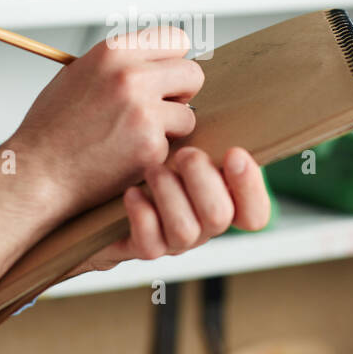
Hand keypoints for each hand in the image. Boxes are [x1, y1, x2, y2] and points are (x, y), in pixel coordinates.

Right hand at [4, 26, 204, 222]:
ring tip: (135, 136)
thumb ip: (119, 64)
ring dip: (169, 127)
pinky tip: (127, 156)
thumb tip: (157, 62)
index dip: (172, 61)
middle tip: (160, 108)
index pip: (175, 39)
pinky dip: (155, 153)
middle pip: (193, 73)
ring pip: (188, 114)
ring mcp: (143, 112)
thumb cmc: (52, 129)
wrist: (37, 172)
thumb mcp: (78, 75)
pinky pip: (173, 145)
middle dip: (181, 93)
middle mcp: (131, 76)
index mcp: (113, 52)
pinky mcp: (150, 146)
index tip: (164, 76)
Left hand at [84, 146, 272, 272]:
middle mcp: (201, 225)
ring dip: (170, 193)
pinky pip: (150, 244)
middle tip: (184, 153)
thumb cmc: (148, 157)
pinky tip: (131, 191)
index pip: (255, 213)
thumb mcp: (183, 142)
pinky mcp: (140, 247)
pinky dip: (142, 214)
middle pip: (220, 217)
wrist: (97, 192)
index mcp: (221, 201)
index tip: (233, 153)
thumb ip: (206, 135)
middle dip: (202, 180)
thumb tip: (220, 106)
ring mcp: (172, 241)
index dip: (251, 187)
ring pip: (186, 231)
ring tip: (152, 168)